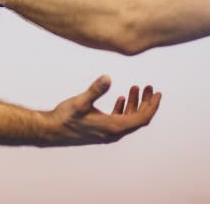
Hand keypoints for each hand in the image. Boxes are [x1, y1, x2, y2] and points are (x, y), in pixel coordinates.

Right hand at [44, 75, 161, 145]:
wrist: (51, 131)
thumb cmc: (65, 117)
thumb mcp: (81, 101)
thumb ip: (95, 90)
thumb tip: (108, 77)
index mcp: (114, 127)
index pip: (142, 119)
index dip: (152, 106)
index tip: (158, 93)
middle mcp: (113, 133)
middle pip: (138, 119)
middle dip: (146, 102)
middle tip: (149, 86)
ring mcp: (108, 132)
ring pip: (129, 119)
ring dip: (134, 104)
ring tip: (135, 87)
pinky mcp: (101, 130)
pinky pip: (119, 120)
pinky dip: (124, 109)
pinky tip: (122, 98)